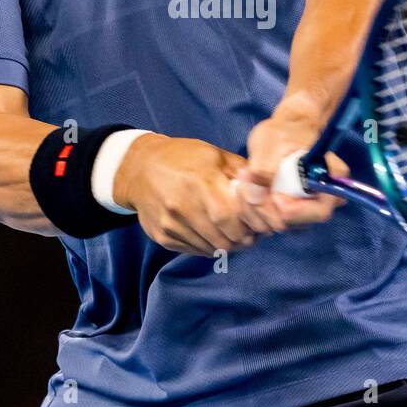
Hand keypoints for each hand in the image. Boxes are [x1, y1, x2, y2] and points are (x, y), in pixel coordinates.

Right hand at [113, 133, 259, 256]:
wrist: (138, 169)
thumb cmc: (181, 158)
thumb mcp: (213, 155)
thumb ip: (241, 172)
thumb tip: (268, 192)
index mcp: (199, 182)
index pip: (231, 217)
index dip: (251, 226)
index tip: (263, 226)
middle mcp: (182, 206)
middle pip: (224, 238)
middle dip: (244, 239)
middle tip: (252, 234)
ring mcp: (171, 224)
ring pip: (212, 249)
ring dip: (229, 245)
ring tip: (235, 234)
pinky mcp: (163, 237)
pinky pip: (196, 251)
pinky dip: (211, 246)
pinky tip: (215, 234)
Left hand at [234, 91, 349, 230]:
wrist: (284, 129)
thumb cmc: (284, 131)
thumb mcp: (272, 143)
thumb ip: (263, 170)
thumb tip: (255, 196)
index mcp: (330, 182)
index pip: (316, 212)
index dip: (288, 208)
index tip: (266, 187)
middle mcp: (322, 201)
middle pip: (293, 223)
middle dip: (263, 207)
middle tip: (244, 180)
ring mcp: (303, 210)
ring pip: (276, 225)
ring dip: (253, 208)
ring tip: (243, 180)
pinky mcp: (286, 212)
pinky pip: (268, 222)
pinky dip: (251, 210)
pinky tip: (244, 189)